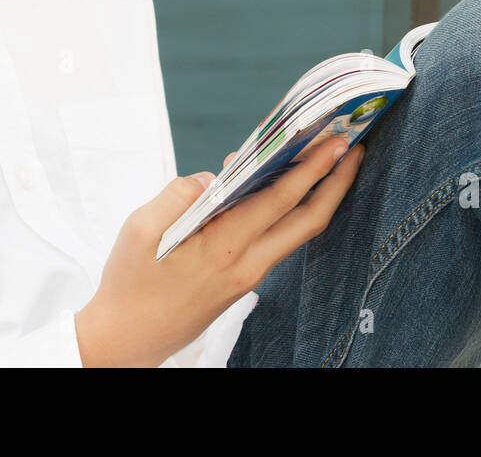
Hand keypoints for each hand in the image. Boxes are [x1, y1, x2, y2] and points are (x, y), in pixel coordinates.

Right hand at [74, 136, 364, 366]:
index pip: (279, 201)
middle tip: (353, 147)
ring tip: (331, 163)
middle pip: (308, 221)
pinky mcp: (242, 281)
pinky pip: (276, 240)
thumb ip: (178, 195)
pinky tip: (283, 188)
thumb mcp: (139, 230)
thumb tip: (213, 178)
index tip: (335, 143)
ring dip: (320, 196)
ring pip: (297, 232)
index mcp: (223, 248)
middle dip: (337, 182)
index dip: (311, 169)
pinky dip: (289, 211)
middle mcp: (246, 264)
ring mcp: (248, 275)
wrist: (127, 338)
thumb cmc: (129, 284)